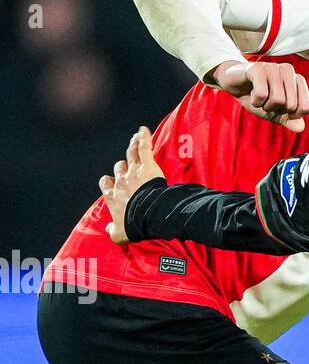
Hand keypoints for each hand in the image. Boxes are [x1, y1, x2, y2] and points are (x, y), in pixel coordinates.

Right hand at [100, 127, 164, 243]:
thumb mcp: (120, 234)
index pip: (106, 183)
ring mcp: (134, 172)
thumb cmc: (134, 225)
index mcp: (113, 195)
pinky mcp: (147, 166)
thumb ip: (113, 230)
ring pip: (130, 154)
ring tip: (134, 139)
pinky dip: (144, 137)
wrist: (148, 216)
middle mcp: (121, 181)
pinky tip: (144, 129)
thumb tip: (109, 229)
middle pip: (119, 168)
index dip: (110, 183)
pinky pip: (144, 147)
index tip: (113, 184)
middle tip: (130, 167)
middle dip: (123, 167)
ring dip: (131, 146)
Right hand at [210, 59, 308, 132]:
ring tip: (259, 96)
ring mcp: (274, 67)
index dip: (291, 115)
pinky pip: (262, 94)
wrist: (234, 85)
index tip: (281, 108)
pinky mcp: (258, 68)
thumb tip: (300, 127)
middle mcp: (289, 71)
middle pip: (291, 106)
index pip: (306, 108)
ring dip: (265, 106)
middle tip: (266, 101)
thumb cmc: (258, 97)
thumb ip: (290, 120)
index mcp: (297, 80)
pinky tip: (251, 93)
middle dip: (276, 110)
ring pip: (278, 100)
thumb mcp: (276, 113)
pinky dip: (255, 101)